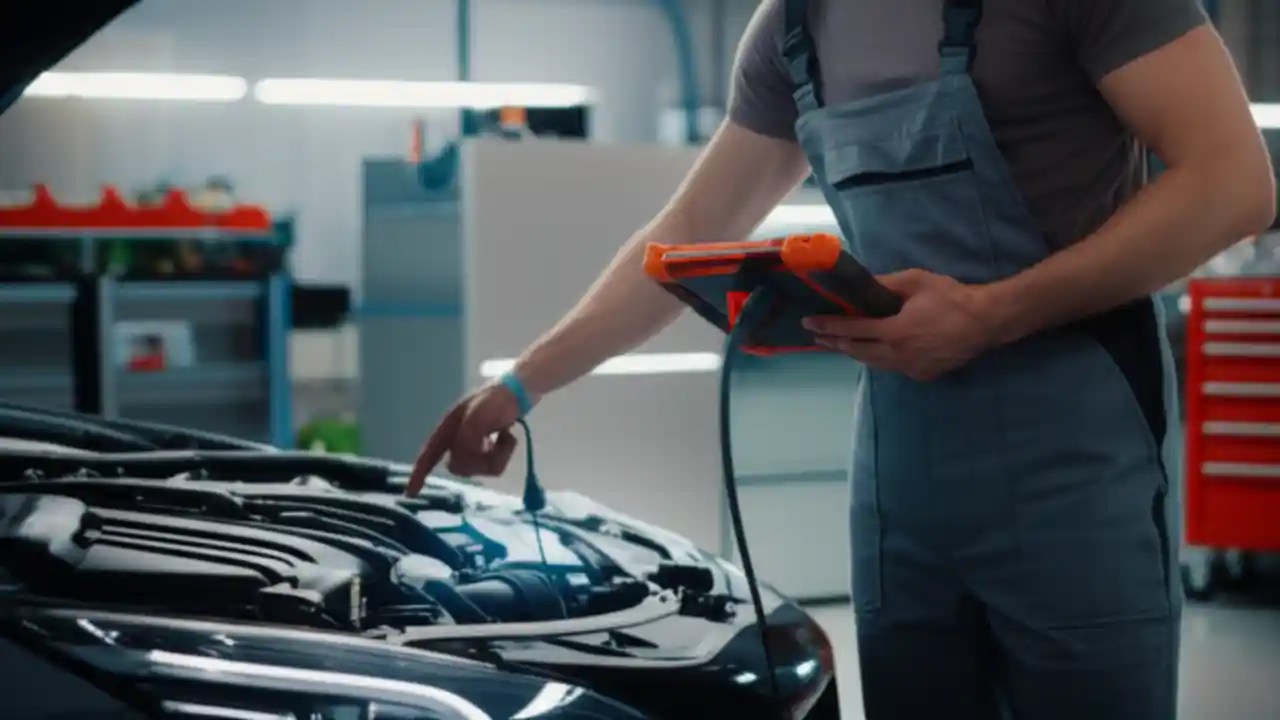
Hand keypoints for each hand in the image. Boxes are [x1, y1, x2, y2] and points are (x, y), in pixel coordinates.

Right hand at [404, 381, 530, 496]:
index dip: (419, 474)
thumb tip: (462, 460)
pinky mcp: (489, 448)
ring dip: (495, 456)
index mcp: (448, 428)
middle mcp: (457, 438)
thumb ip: (466, 439)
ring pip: (479, 469)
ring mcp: (474, 444)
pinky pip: (493, 465)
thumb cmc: (497, 399)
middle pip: (458, 466)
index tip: (410, 493)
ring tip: (504, 438)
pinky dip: (504, 453)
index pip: (428, 455)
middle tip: (489, 441)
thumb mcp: (478, 416)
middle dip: (477, 460)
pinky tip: (507, 437)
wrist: (521, 390)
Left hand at [803, 269, 999, 380]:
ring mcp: (911, 368)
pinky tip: (874, 353)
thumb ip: (885, 284)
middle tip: (818, 338)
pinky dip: (878, 360)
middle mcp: (898, 355)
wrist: (986, 322)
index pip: (852, 330)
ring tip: (840, 346)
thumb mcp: (916, 282)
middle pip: (857, 352)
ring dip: (855, 354)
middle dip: (835, 344)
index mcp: (894, 332)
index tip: (809, 323)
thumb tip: (862, 284)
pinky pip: (892, 368)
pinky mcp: (923, 374)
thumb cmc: (951, 298)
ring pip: (874, 363)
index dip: (828, 326)